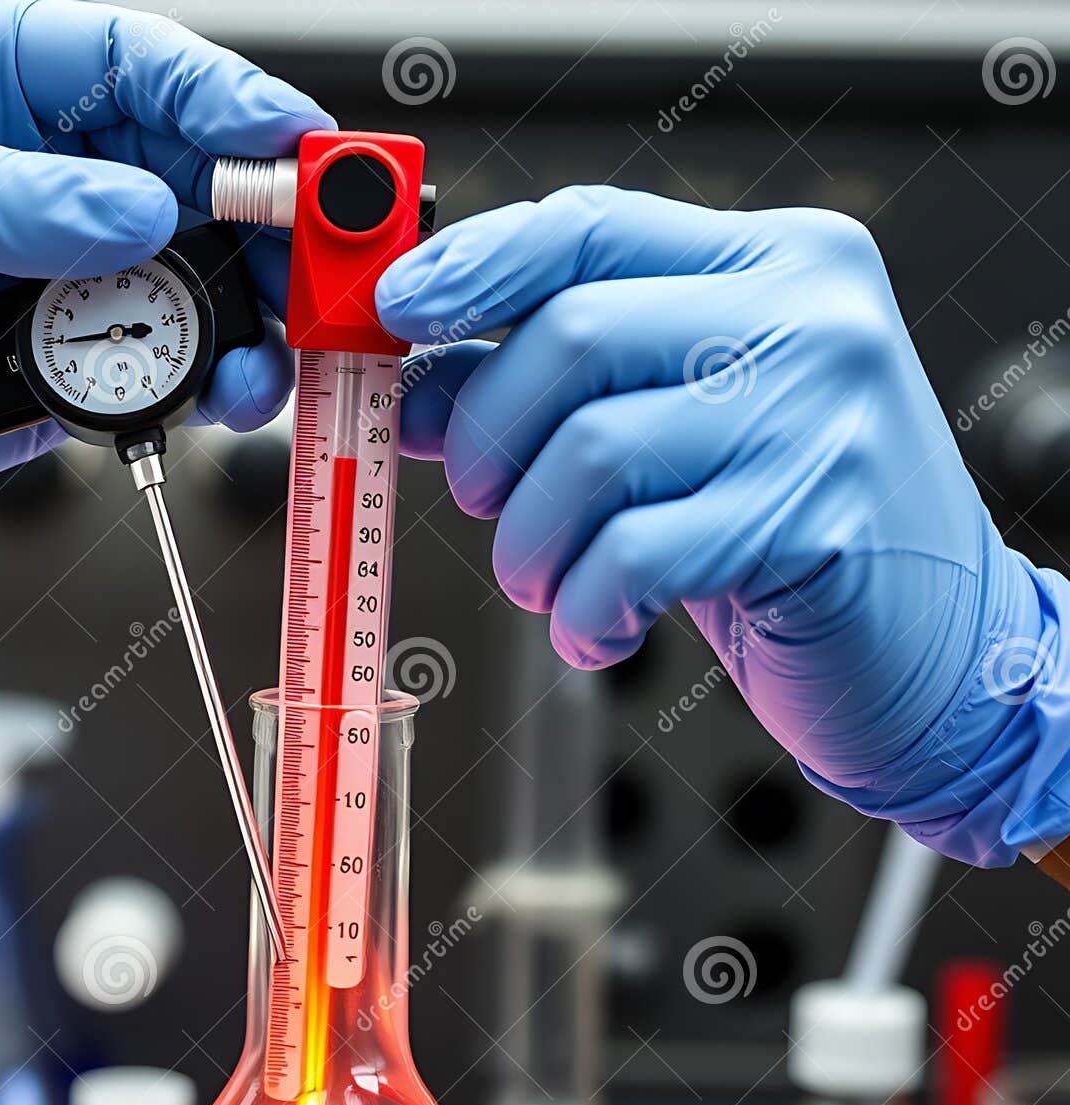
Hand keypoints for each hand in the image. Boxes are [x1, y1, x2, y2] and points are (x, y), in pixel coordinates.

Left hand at [0, 0, 329, 579]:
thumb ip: (12, 200)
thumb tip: (138, 208)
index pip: (136, 60)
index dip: (222, 93)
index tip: (283, 140)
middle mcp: (49, 171)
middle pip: (198, 172)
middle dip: (269, 215)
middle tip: (318, 263)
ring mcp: (64, 274)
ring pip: (200, 281)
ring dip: (254, 317)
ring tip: (272, 355)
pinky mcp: (64, 367)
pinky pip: (161, 371)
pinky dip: (207, 387)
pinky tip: (223, 395)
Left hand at [376, 189, 1069, 867]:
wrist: (934, 651)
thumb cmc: (788, 540)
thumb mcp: (674, 437)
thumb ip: (564, 395)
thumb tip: (426, 391)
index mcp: (773, 264)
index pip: (590, 226)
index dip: (474, 266)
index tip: (398, 310)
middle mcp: (809, 317)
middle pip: (572, 335)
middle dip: (493, 440)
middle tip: (494, 504)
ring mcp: (821, 416)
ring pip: (590, 452)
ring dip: (532, 544)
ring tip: (553, 583)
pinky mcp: (815, 522)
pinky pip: (634, 556)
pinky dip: (583, 612)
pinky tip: (599, 631)